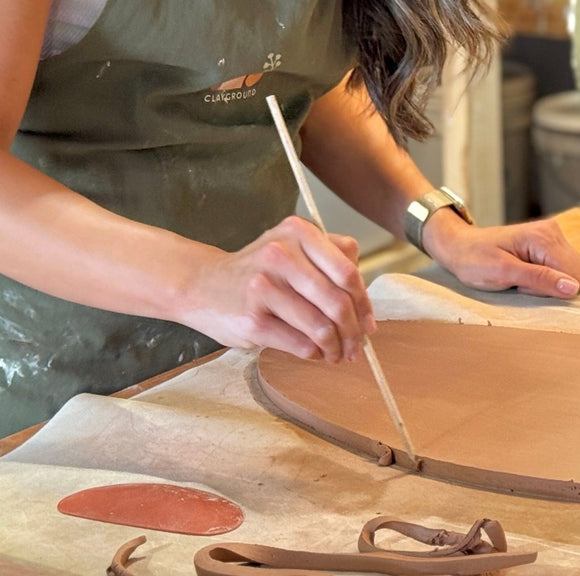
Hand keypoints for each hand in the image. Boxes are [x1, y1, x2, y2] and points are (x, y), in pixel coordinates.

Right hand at [178, 215, 374, 362]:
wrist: (202, 285)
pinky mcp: (252, 320)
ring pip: (320, 325)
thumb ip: (331, 259)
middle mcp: (281, 254)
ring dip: (335, 347)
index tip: (369, 323)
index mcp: (299, 232)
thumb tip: (365, 309)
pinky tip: (314, 353)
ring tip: (337, 354)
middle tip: (358, 347)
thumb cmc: (258, 270)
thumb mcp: (293, 247)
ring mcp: (264, 287)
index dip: (364, 303)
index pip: (348, 272)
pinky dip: (313, 353)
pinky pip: (298, 342)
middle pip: (337, 300)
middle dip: (354, 330)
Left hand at [421, 211, 579, 298]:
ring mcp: (552, 235)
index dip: (551, 288)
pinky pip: (562, 268)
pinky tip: (526, 273)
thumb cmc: (476, 260)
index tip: (524, 285)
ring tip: (522, 278)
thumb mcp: (504, 274)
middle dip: (552, 286)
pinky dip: (546, 277)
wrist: (460, 247)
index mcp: (544, 237)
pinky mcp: (549, 242)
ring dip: (548, 282)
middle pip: (576, 273)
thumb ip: (540, 280)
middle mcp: (553, 231)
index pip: (574, 275)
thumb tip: (573, 288)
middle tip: (522, 283)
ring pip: (570, 272)